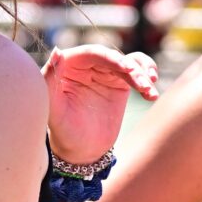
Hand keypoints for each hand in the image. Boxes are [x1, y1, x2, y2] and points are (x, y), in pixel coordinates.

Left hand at [43, 45, 158, 164]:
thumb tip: (57, 51)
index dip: (111, 58)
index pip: (92, 53)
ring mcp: (105, 73)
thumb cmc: (63, 130)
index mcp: (69, 65)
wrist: (82, 149)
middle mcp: (87, 65)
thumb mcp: (53, 109)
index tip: (127, 68)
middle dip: (132, 69)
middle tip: (144, 83)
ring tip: (149, 91)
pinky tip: (151, 93)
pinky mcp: (120, 83)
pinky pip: (137, 73)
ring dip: (143, 73)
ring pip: (129, 63)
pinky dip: (147, 78)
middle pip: (114, 57)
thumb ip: (50, 79)